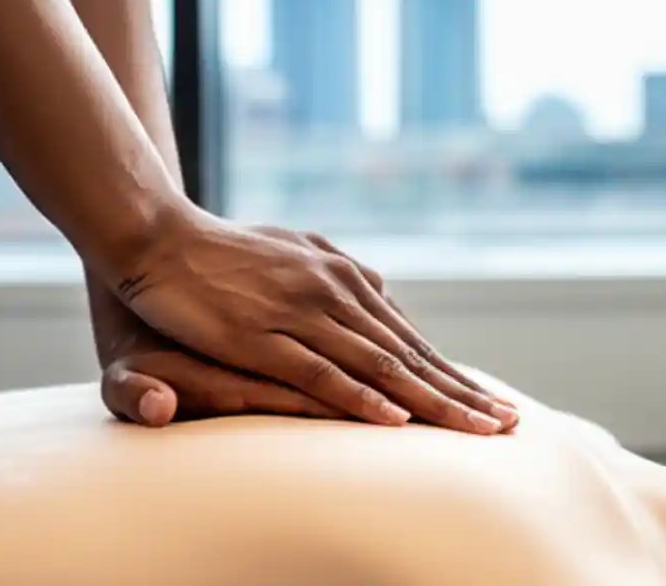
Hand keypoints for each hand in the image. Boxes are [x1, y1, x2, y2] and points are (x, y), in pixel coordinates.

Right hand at [106, 204, 518, 434]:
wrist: (158, 235)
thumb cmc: (223, 251)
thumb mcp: (294, 253)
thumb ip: (338, 274)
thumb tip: (381, 289)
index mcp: (345, 279)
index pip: (410, 338)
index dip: (452, 373)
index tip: (490, 402)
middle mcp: (336, 294)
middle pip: (410, 355)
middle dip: (462, 393)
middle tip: (507, 424)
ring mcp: (301, 313)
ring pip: (380, 366)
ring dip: (432, 401)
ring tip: (475, 431)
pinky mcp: (262, 335)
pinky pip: (321, 372)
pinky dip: (360, 398)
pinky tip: (395, 420)